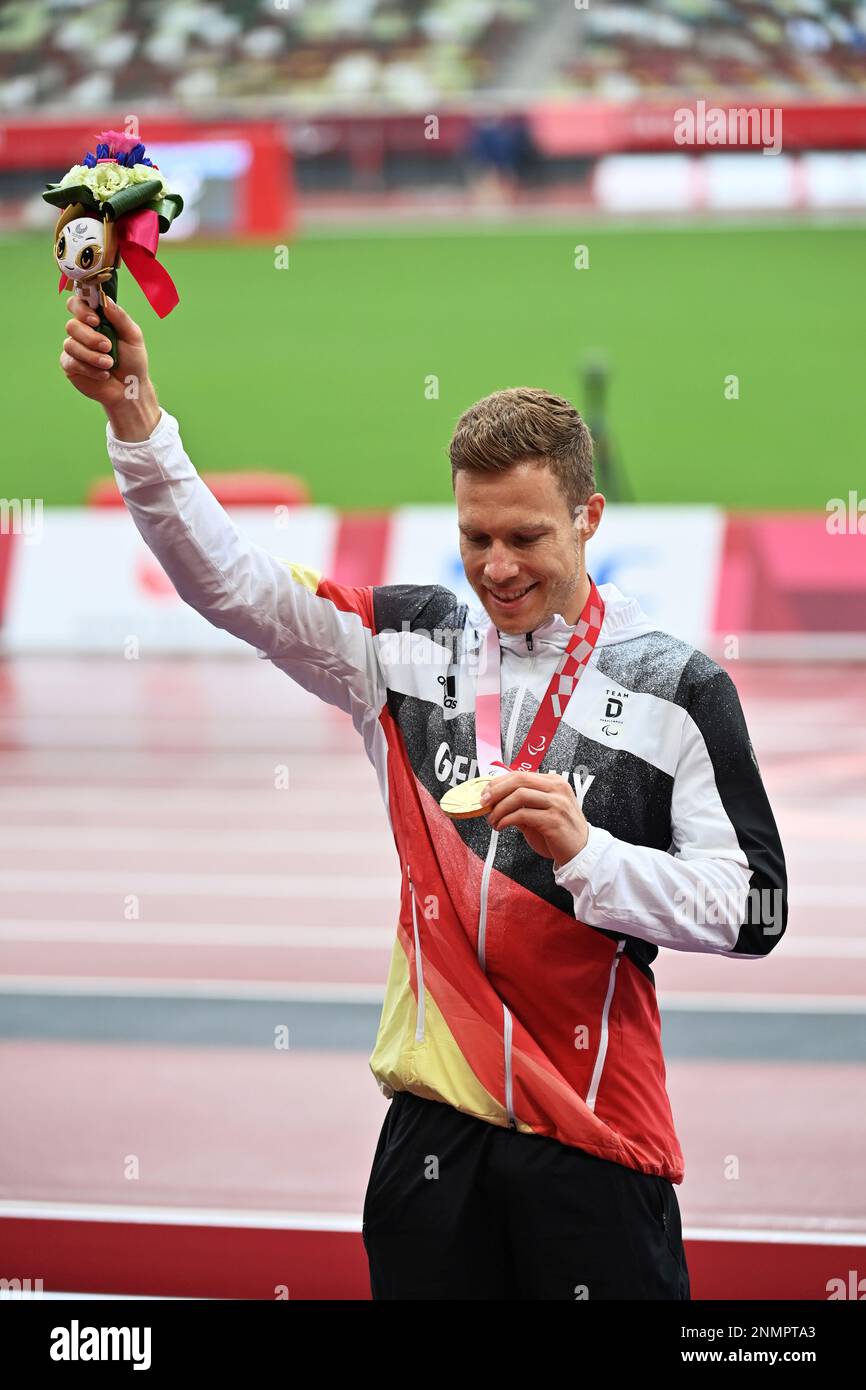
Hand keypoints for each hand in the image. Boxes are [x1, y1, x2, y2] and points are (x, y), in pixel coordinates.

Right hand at [60, 292, 159, 439]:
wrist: (130, 388)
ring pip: (70, 344)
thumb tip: (105, 300)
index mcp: (95, 320)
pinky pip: (71, 362)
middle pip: (72, 325)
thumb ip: (120, 317)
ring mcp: (74, 349)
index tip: (95, 319)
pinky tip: (104, 375)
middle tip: (107, 346)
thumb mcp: (133, 336)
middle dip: (90, 337)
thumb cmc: (133, 361)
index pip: (77, 304)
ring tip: (109, 364)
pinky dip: (89, 369)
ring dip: (92, 356)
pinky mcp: (70, 366)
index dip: (81, 308)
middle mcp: (82, 332)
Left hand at [482, 770, 588, 864]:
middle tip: (484, 803)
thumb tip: (494, 799)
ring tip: (492, 820)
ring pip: (519, 795)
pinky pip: (522, 814)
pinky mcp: (554, 820)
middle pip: (519, 779)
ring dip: (500, 808)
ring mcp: (557, 803)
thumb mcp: (539, 813)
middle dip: (496, 790)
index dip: (499, 782)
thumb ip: (520, 805)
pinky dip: (506, 820)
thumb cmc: (559, 833)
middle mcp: (557, 789)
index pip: (521, 774)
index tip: (485, 792)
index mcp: (554, 782)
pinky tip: (501, 827)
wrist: (581, 852)